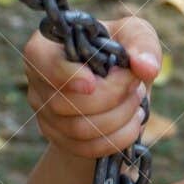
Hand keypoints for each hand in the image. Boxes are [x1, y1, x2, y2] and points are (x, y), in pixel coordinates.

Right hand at [23, 15, 161, 157]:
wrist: (118, 88)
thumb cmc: (121, 53)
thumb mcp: (135, 36)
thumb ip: (143, 44)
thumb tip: (145, 67)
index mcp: (46, 47)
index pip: (43, 64)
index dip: (67, 76)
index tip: (93, 82)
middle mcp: (38, 81)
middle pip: (64, 102)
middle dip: (111, 96)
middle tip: (136, 85)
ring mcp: (45, 112)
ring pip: (78, 128)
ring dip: (119, 117)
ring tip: (136, 102)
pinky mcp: (59, 138)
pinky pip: (87, 148)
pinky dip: (118, 138)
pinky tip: (133, 123)